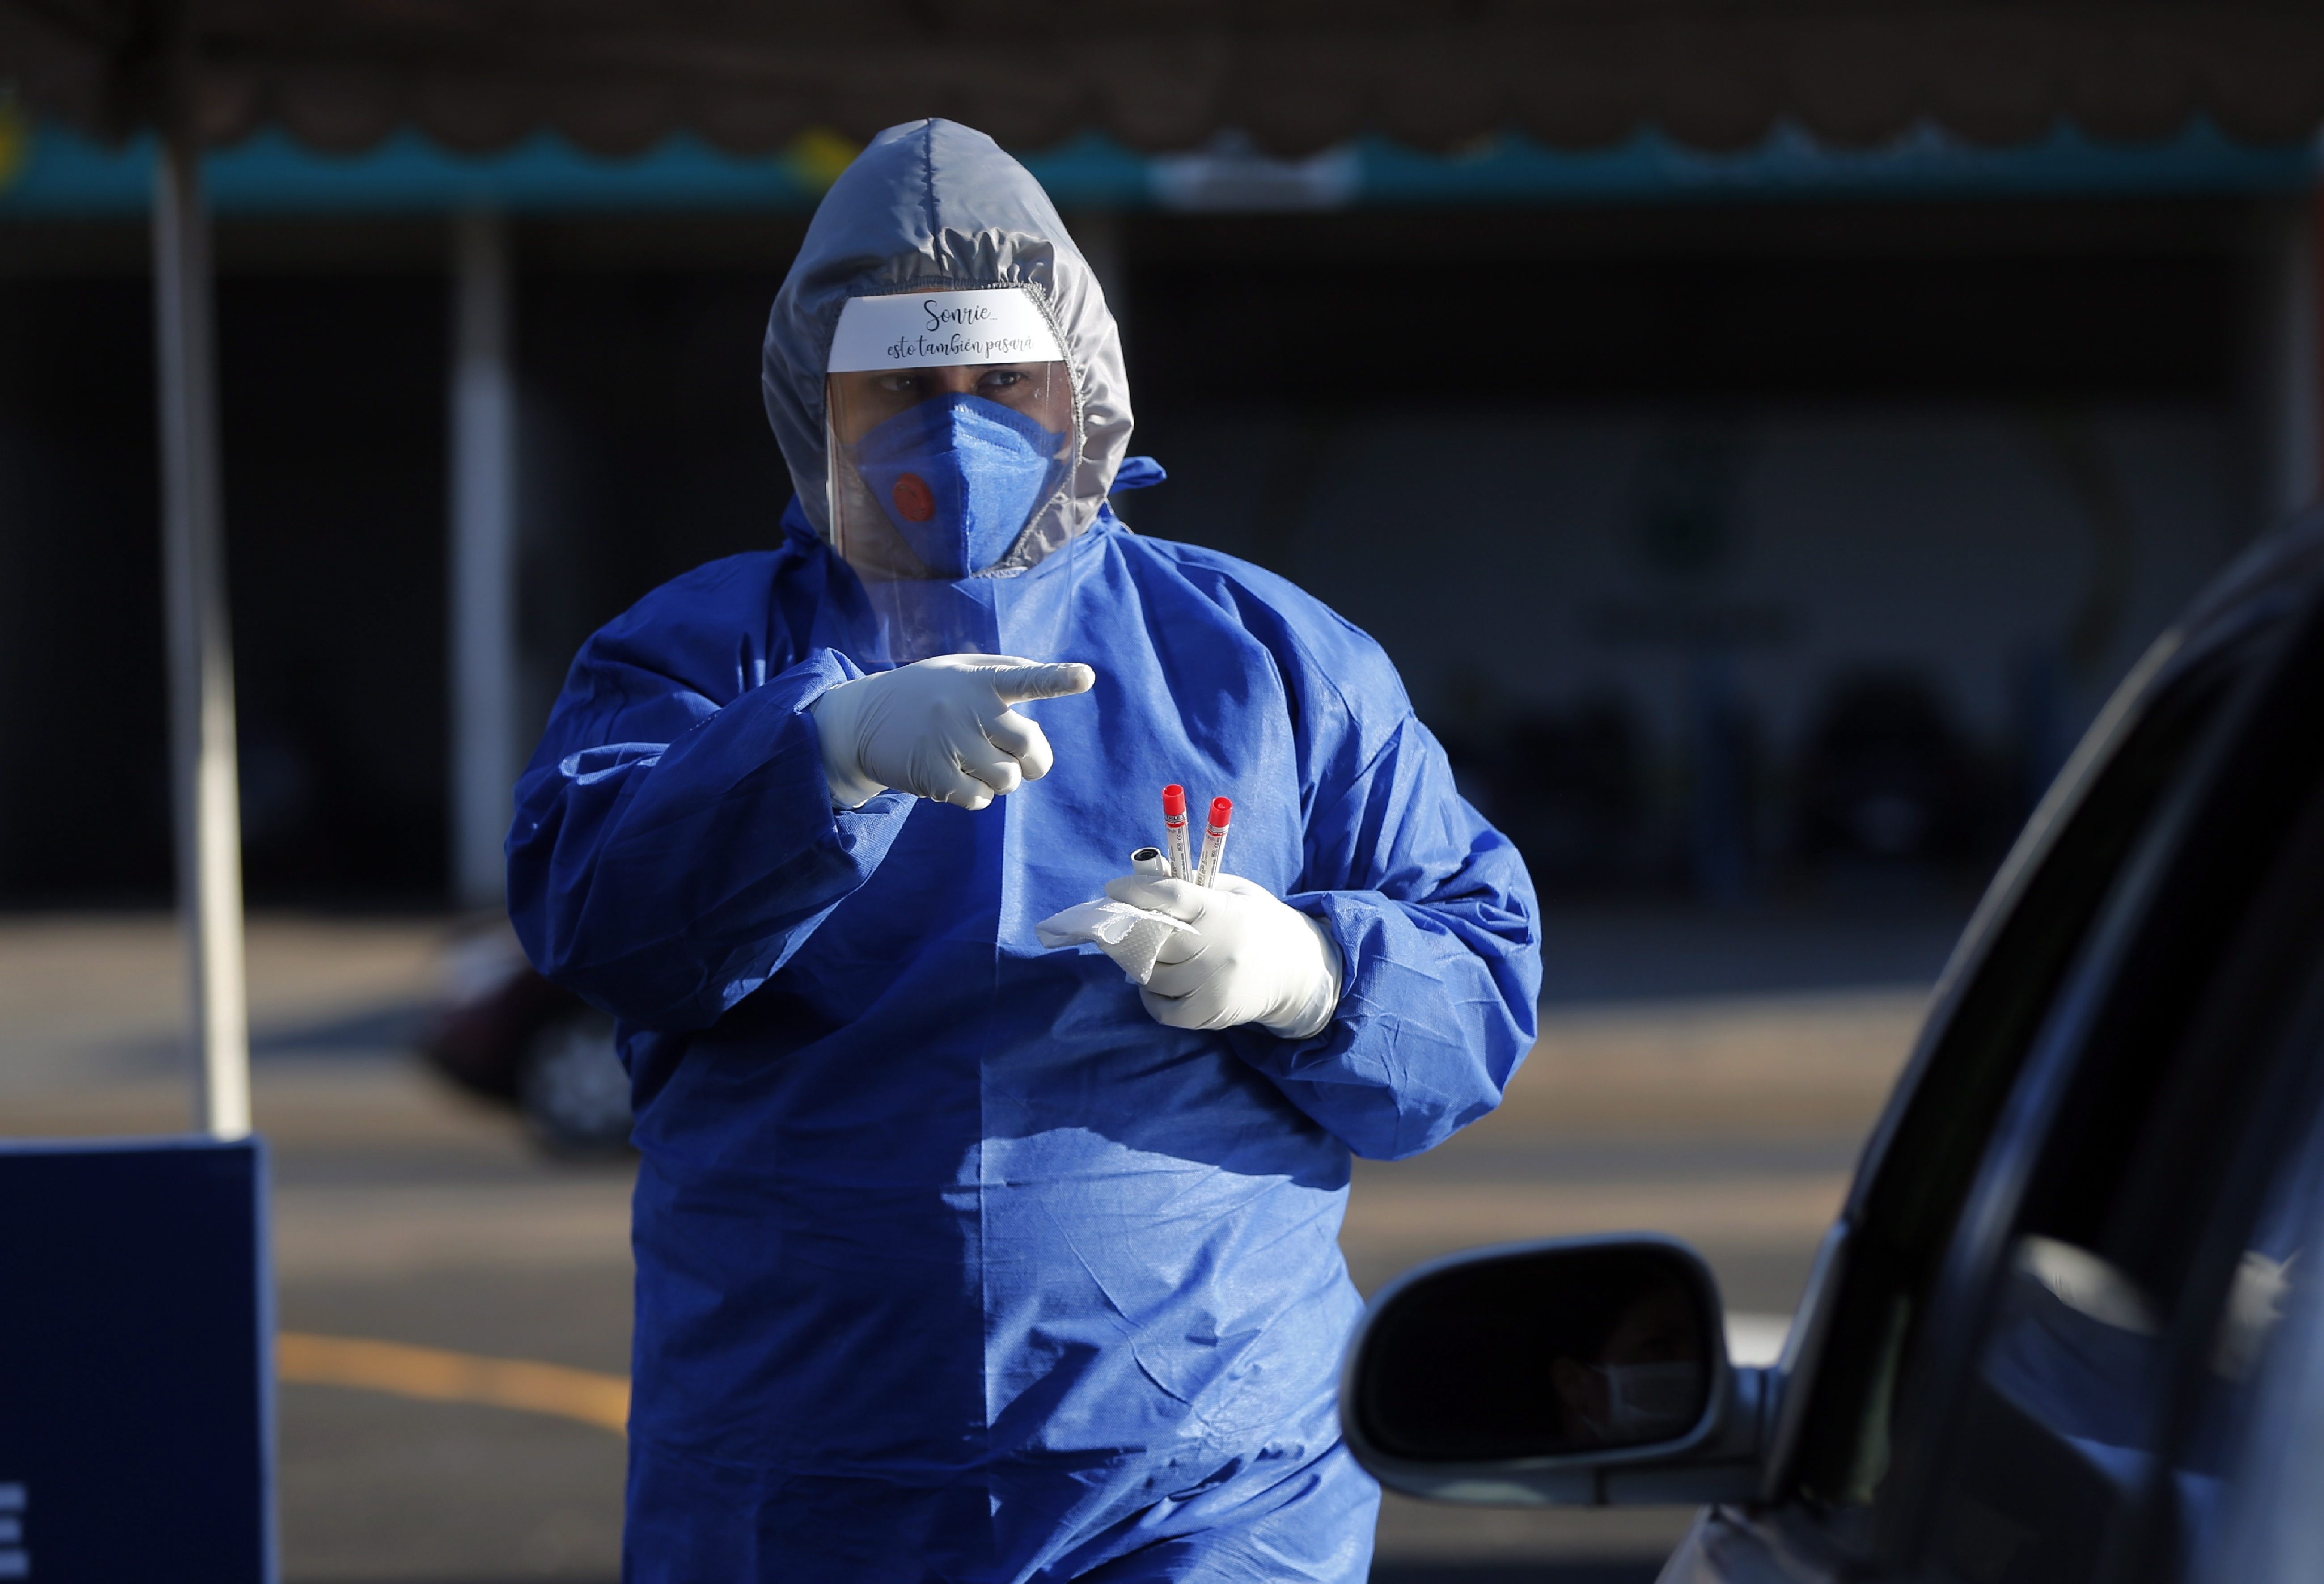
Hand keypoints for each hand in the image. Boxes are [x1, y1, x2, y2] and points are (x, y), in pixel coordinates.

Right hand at [811, 655, 1095, 809]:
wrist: (862, 721)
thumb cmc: (925, 693)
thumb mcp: (958, 669)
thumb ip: (1003, 672)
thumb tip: (1050, 684)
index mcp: (979, 680)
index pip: (1025, 678)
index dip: (1057, 679)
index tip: (1087, 676)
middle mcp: (966, 708)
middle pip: (1029, 747)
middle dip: (1034, 763)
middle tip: (1022, 763)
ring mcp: (948, 742)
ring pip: (1007, 779)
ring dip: (1002, 780)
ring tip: (977, 765)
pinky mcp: (933, 774)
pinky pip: (980, 799)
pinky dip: (978, 796)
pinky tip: (957, 779)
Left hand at [1103, 872, 1342, 1038]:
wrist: (1299, 970)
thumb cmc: (1257, 922)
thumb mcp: (1233, 891)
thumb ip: (1191, 883)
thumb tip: (1143, 872)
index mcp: (1225, 911)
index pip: (1171, 897)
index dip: (1136, 891)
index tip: (1113, 888)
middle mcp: (1220, 949)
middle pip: (1154, 940)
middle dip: (1127, 930)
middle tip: (1116, 923)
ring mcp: (1215, 984)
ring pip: (1153, 977)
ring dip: (1138, 964)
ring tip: (1140, 952)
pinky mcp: (1212, 1012)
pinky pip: (1163, 1010)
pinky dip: (1151, 997)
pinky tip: (1155, 984)